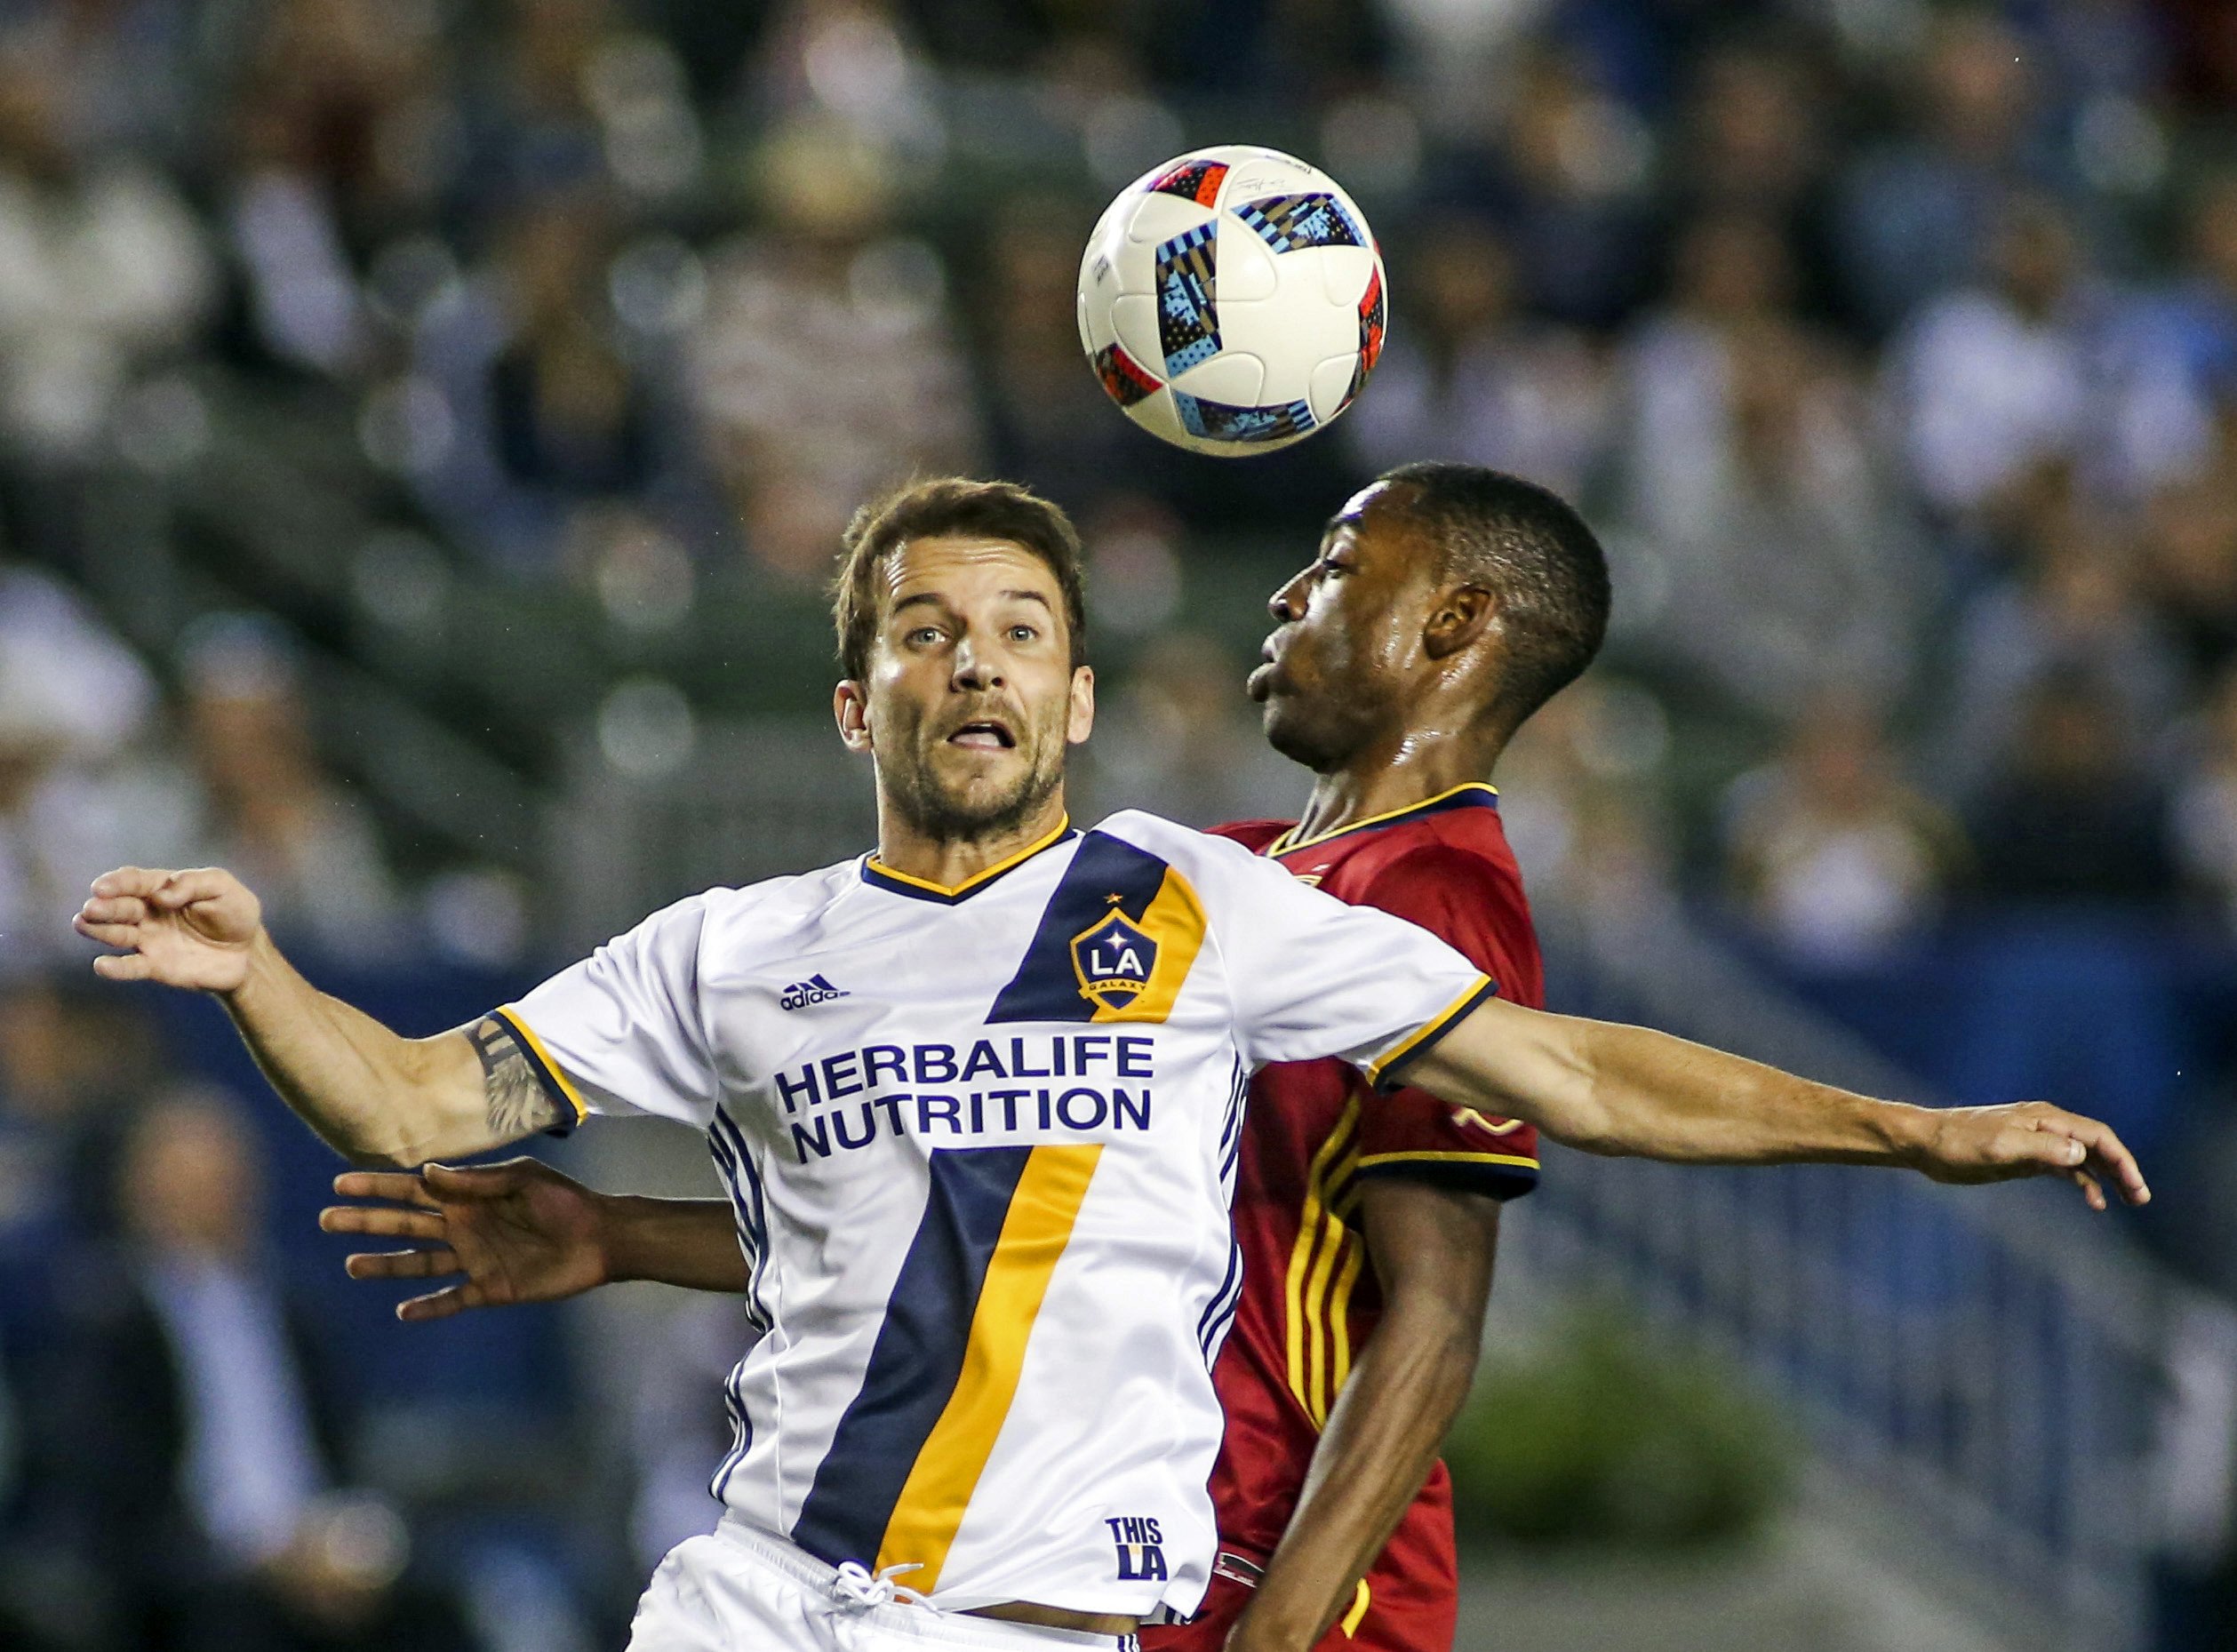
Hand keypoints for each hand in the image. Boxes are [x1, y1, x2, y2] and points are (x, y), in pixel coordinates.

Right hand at [74, 866, 262, 992]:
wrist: (248, 951)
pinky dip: (115, 968)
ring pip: (117, 934)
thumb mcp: (222, 888)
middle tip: (92, 908)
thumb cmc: (234, 912)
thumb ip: (193, 884)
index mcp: (161, 887)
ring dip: (99, 929)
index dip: (116, 883)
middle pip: (119, 907)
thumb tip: (161, 895)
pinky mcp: (155, 966)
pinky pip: (131, 967)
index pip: (133, 882)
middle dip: (103, 906)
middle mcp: (147, 913)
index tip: (101, 887)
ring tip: (83, 923)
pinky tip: (102, 965)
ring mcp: (148, 940)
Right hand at [320, 1159, 609, 1320]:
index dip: (376, 1187)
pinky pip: (453, 1299)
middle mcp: (463, 1227)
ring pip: (419, 1263)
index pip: (412, 1190)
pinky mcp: (490, 1288)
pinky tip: (403, 1311)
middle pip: (405, 1225)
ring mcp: (474, 1259)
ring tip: (352, 1266)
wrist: (600, 1237)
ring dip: (386, 1265)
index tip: (339, 1183)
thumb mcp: (522, 1179)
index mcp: (468, 1196)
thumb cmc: (564, 1201)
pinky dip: (429, 1308)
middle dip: (367, 1222)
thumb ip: (475, 1180)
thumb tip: (425, 1173)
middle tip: (326, 1220)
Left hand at [1911, 1101, 2148, 1210]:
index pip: (2097, 1135)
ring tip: (2128, 1201)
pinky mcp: (2026, 1158)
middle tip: (2141, 1198)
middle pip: (2097, 1145)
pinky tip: (2094, 1201)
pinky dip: (2083, 1182)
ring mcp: (2037, 1142)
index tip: (2136, 1185)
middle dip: (2122, 1169)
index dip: (2121, 1159)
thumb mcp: (2000, 1146)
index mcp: (2045, 1118)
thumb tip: (2081, 1153)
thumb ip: (2041, 1148)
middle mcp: (2047, 1127)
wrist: (1926, 1144)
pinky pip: (2065, 1168)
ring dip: (2108, 1177)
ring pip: (2085, 1158)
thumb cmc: (1959, 1142)